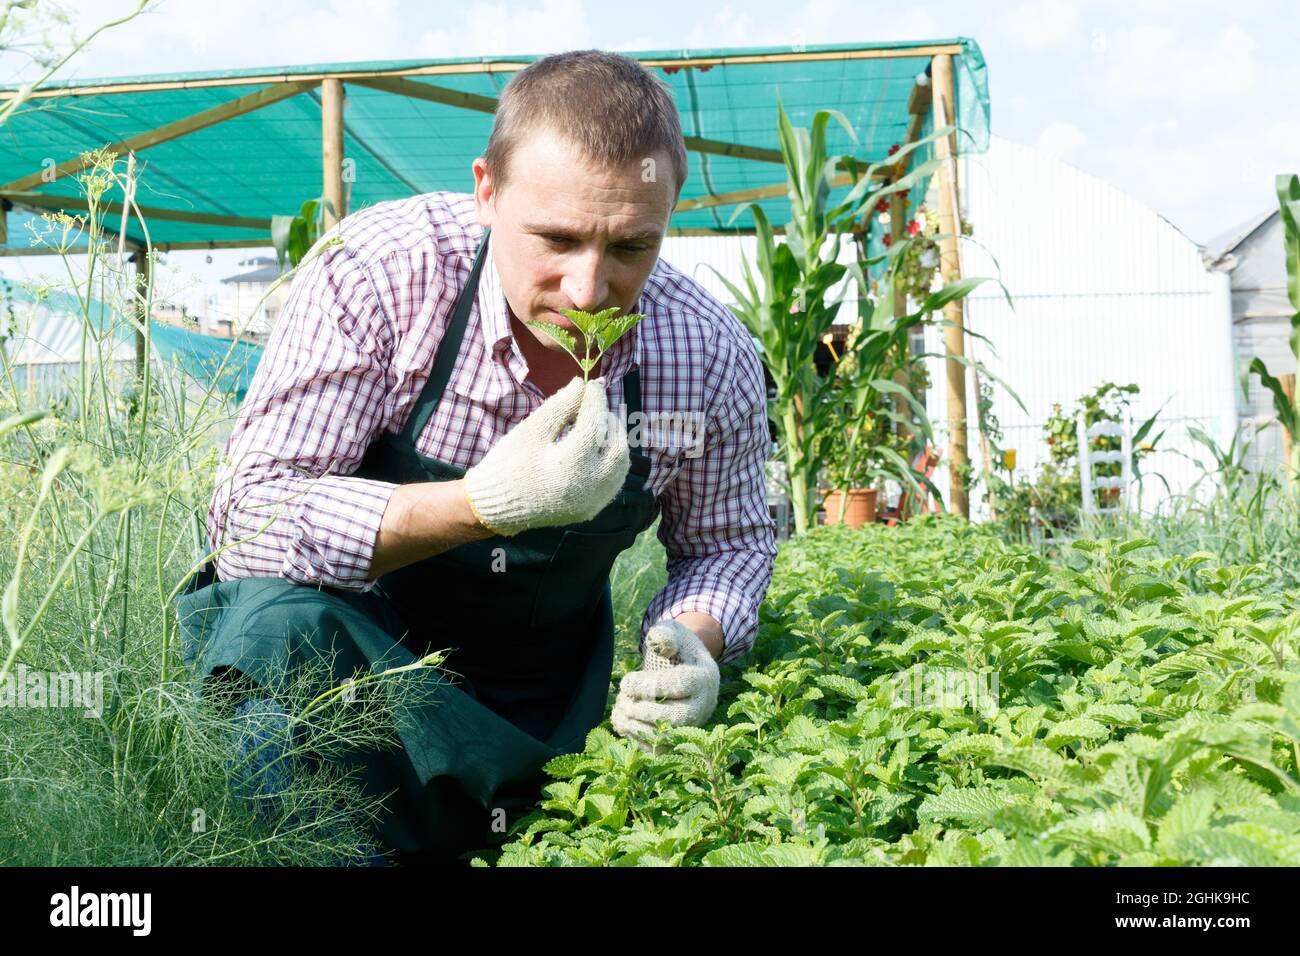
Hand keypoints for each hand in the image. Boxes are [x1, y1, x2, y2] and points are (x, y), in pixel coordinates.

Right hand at [463, 377, 628, 535]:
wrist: (495, 506)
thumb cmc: (508, 464)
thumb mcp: (532, 430)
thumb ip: (560, 406)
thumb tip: (582, 384)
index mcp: (570, 467)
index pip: (594, 425)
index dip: (595, 400)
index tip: (592, 384)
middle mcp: (588, 488)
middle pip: (616, 446)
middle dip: (609, 420)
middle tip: (593, 404)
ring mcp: (592, 503)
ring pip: (621, 465)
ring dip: (614, 440)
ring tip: (596, 423)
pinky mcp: (591, 509)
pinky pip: (613, 480)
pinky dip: (611, 460)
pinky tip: (597, 446)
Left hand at [611, 618, 719, 754]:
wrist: (690, 670)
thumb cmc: (677, 650)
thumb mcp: (673, 634)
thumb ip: (665, 635)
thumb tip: (659, 641)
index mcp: (703, 677)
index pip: (678, 686)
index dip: (648, 686)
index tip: (625, 682)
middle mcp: (704, 705)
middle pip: (678, 716)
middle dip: (644, 711)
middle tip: (622, 701)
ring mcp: (694, 725)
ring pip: (669, 737)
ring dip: (637, 728)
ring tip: (619, 711)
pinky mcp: (680, 739)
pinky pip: (661, 749)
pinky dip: (637, 741)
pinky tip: (621, 723)